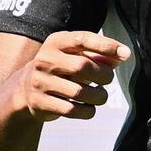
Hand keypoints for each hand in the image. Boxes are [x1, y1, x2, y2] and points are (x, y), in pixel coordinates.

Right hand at [15, 30, 129, 122]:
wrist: (25, 89)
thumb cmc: (61, 69)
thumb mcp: (76, 56)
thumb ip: (99, 55)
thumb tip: (122, 55)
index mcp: (56, 42)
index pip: (83, 39)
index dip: (106, 46)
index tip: (125, 54)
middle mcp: (45, 60)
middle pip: (82, 66)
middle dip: (103, 75)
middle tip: (107, 80)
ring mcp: (40, 82)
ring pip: (79, 92)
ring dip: (98, 96)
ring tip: (100, 95)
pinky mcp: (40, 103)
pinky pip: (72, 110)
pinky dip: (88, 111)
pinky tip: (89, 107)